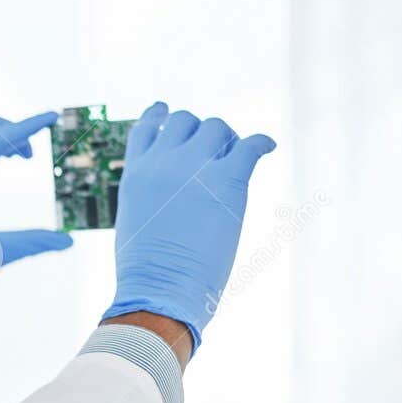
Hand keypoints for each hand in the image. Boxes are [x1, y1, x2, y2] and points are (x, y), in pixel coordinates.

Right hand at [103, 102, 275, 352]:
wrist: (159, 289)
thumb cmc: (146, 273)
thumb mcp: (133, 222)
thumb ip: (148, 199)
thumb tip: (167, 204)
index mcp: (135, 174)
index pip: (146, 127)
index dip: (160, 115)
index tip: (168, 112)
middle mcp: (162, 163)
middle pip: (185, 120)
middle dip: (200, 132)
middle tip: (214, 153)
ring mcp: (193, 168)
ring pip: (216, 127)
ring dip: (228, 139)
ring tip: (235, 158)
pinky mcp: (225, 181)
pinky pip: (250, 145)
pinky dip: (262, 142)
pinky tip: (268, 147)